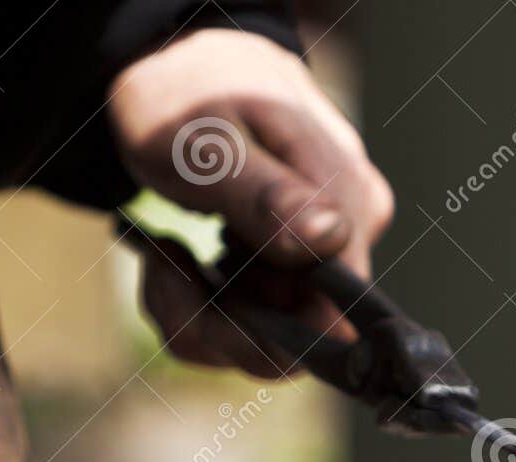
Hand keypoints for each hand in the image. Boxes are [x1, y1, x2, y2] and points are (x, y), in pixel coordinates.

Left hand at [109, 29, 393, 376]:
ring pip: (266, 335)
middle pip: (293, 339)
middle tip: (162, 267)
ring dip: (198, 312)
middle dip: (211, 322)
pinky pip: (255, 316)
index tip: (192, 287)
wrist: (181, 67)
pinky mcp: (301, 261)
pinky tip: (180, 256)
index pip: (327, 324)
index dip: (254, 335)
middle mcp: (352, 233)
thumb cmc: (188, 95)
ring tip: (165, 255)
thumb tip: (328, 239)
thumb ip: (264, 196)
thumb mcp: (205, 142)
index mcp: (346, 202)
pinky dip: (203, 301)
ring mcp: (329, 250)